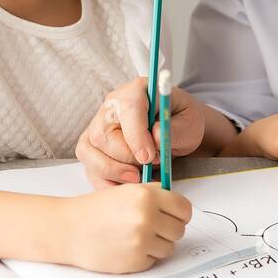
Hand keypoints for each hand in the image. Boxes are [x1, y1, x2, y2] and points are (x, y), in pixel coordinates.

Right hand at [62, 183, 192, 273]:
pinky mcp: (135, 261)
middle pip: (179, 230)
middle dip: (168, 230)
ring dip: (157, 245)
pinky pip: (153, 260)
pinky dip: (144, 256)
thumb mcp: (126, 191)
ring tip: (135, 238)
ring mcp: (142, 241)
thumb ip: (154, 195)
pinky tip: (126, 247)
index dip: (180, 214)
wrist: (69, 230)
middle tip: (150, 228)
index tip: (174, 217)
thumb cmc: (96, 210)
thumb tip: (179, 206)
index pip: (184, 209)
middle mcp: (147, 217)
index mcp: (147, 196)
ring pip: (169, 248)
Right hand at [76, 77, 205, 189]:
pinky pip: (88, 166)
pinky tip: (123, 186)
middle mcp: (111, 105)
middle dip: (126, 158)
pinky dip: (104, 181)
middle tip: (149, 165)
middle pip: (103, 135)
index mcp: (137, 91)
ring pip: (90, 151)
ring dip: (114, 171)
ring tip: (137, 178)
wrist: (176, 127)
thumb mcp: (189, 123)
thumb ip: (173, 130)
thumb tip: (154, 138)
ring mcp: (98, 125)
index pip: (128, 109)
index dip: (136, 136)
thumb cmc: (182, 121)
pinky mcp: (93, 145)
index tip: (148, 156)